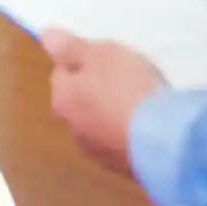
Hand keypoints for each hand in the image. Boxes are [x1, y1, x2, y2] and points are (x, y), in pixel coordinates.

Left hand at [41, 29, 165, 177]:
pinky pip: (121, 143)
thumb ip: (69, 46)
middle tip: (126, 78)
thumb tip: (44, 36)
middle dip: (97, 91)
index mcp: (62, 99)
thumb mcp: (99, 54)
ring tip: (142, 103)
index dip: (82, 63)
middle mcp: (73, 129)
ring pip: (99, 124)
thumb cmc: (127, 87)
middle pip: (80, 101)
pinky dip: (130, 134)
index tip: (104, 58)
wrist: (162, 139)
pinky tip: (150, 126)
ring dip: (113, 114)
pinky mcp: (123, 169)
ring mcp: (98, 152)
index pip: (62, 74)